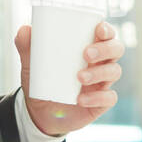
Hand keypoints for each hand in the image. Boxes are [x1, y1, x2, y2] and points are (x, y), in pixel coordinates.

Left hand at [15, 20, 123, 135]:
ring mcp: (102, 82)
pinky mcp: (101, 102)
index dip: (107, 29)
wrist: (40, 112)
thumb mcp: (32, 63)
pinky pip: (108, 98)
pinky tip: (81, 99)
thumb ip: (27, 46)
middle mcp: (100, 62)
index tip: (99, 29)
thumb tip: (25, 30)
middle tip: (86, 54)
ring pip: (114, 71)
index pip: (105, 34)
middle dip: (105, 49)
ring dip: (98, 72)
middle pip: (116, 49)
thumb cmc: (42, 81)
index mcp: (88, 47)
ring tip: (79, 77)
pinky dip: (97, 98)